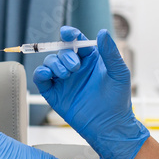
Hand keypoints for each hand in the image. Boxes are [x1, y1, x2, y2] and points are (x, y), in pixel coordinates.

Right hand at [33, 26, 148, 158]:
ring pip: (50, 62)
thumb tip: (102, 32)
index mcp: (91, 59)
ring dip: (55, 64)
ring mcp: (64, 80)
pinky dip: (40, 73)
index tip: (67, 33)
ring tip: (66, 74)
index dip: (70, 35)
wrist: (109, 125)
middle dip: (65, 55)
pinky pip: (40, 78)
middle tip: (74, 67)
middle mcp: (75, 67)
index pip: (77, 41)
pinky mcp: (54, 93)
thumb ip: (110, 52)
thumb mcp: (119, 73)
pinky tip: (47, 75)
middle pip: (61, 51)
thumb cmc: (117, 100)